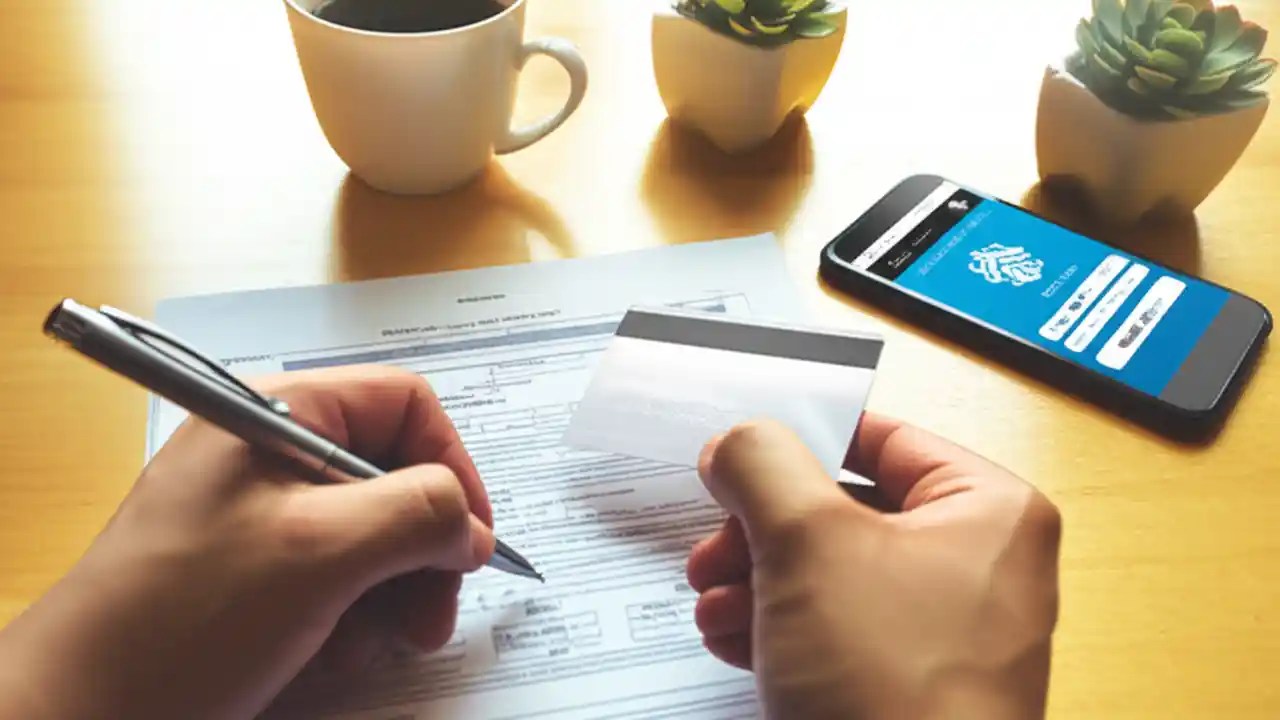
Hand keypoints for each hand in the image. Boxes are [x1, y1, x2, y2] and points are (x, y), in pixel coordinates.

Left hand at [0, 367, 494, 719]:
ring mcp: (266, 514)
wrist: (84, 711)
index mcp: (282, 415)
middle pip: (397, 478)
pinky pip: (339, 579)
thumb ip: (416, 515)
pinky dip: (350, 620)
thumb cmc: (188, 617)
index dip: (452, 466)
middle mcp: (276, 454)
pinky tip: (326, 655)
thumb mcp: (319, 552)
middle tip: (429, 617)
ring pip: (375, 538)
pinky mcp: (259, 570)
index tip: (472, 539)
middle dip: (423, 551)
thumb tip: (473, 526)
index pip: (404, 404)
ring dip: (390, 597)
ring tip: (362, 646)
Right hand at [687, 416, 1059, 719]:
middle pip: (847, 510)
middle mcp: (979, 568)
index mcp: (990, 512)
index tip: (741, 450)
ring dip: (758, 579)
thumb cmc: (892, 688)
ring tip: (716, 601)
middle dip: (764, 529)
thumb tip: (739, 441)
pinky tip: (734, 639)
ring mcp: (947, 634)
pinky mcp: (911, 686)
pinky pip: (838, 632)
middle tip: (717, 541)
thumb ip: (764, 465)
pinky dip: (779, 627)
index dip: (803, 439)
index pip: (883, 438)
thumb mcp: (808, 542)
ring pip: (832, 574)